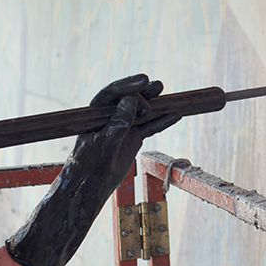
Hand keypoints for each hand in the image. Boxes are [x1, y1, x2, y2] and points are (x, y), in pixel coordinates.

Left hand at [6, 74, 181, 265]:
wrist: (91, 185)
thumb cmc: (90, 164)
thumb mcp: (104, 143)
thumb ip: (117, 122)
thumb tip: (130, 100)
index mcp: (97, 113)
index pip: (113, 93)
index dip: (129, 84)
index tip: (144, 80)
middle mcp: (111, 116)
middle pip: (130, 99)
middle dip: (144, 92)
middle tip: (158, 86)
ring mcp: (124, 126)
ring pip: (142, 112)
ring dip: (156, 104)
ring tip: (168, 95)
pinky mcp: (133, 137)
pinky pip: (150, 127)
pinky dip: (162, 122)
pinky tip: (176, 115)